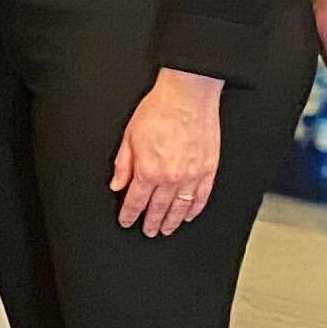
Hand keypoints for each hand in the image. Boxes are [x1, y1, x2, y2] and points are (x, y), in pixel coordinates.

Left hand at [111, 70, 225, 236]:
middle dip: (151, 222)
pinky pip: (202, 197)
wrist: (188, 95)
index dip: (129, 214)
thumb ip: (123, 165)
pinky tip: (189, 214)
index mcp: (149, 170)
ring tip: (167, 229)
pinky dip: (195, 208)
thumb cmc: (160, 110)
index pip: (136, 201)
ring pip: (181, 207)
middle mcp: (171, 178)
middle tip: (149, 231)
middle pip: (158, 209)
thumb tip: (117, 184)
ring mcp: (192, 176)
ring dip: (172, 221)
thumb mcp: (130, 136)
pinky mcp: (209, 170)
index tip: (126, 220)